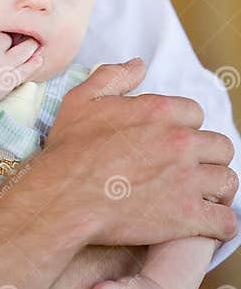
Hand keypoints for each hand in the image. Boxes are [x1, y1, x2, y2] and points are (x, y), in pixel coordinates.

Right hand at [0, 29, 42, 110]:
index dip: (0, 31)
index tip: (3, 32)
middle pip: (9, 38)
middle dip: (15, 36)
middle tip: (22, 35)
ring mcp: (4, 63)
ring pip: (23, 50)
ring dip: (30, 46)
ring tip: (35, 43)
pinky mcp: (9, 79)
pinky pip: (26, 69)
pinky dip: (34, 63)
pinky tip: (40, 59)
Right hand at [40, 59, 238, 246]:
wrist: (64, 196)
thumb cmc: (70, 149)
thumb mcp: (83, 99)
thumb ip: (114, 75)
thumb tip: (139, 65)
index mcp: (159, 111)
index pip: (195, 113)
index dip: (184, 127)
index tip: (170, 141)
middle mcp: (180, 142)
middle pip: (220, 146)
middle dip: (207, 157)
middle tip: (189, 169)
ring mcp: (187, 180)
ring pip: (227, 181)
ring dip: (216, 189)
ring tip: (200, 197)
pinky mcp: (187, 217)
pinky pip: (225, 221)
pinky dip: (219, 224)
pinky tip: (205, 224)